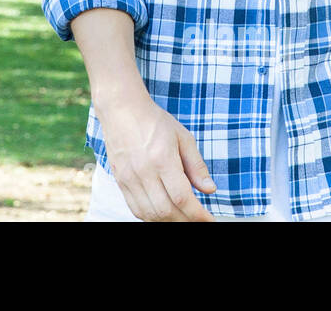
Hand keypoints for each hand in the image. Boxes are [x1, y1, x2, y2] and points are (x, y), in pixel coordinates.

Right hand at [97, 93, 217, 220]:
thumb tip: (210, 189)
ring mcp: (129, 178)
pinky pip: (135, 208)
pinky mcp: (120, 181)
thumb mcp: (183, 137)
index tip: (209, 219)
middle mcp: (143, 171)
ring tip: (182, 217)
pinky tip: (163, 213)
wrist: (121, 109)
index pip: (182, 198)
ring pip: (150, 214)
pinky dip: (151, 217)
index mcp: (162, 159)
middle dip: (186, 221)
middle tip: (198, 219)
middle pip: (166, 211)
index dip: (198, 215)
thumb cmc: (153, 121)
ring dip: (168, 221)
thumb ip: (196, 165)